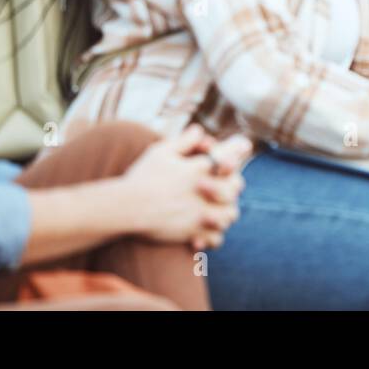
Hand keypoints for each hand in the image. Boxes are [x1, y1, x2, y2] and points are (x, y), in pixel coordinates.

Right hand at [119, 125, 244, 249]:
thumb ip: (184, 140)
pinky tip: (205, 233)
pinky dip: (213, 237)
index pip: (228, 157)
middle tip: (229, 187)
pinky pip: (215, 238)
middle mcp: (205, 190)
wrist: (126, 207)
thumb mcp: (160, 151)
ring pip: (230, 215)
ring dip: (226, 212)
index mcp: (198, 168)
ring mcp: (200, 212)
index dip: (237, 152)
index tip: (242, 150)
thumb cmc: (142, 177)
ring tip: (217, 212)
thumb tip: (199, 130)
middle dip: (233, 185)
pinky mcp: (193, 232)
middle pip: (235, 187)